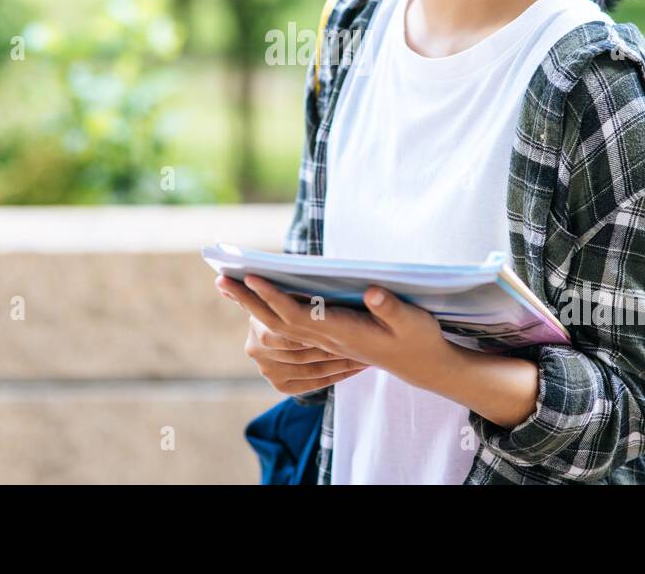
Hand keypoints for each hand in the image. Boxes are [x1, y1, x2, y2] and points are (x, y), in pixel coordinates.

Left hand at [215, 272, 452, 389]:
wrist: (423, 366)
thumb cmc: (419, 340)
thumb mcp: (413, 322)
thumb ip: (390, 308)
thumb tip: (370, 291)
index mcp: (344, 334)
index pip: (299, 316)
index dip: (274, 298)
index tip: (253, 278)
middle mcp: (329, 340)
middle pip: (278, 322)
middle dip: (249, 300)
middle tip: (220, 278)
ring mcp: (326, 341)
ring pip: (280, 324)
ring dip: (253, 305)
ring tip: (228, 282)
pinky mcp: (329, 337)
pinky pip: (290, 325)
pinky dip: (269, 309)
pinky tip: (256, 296)